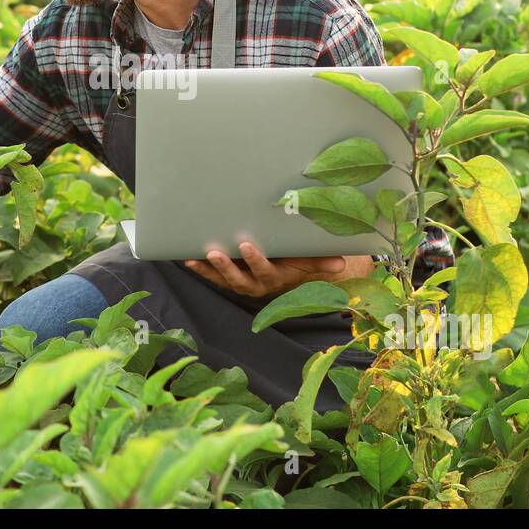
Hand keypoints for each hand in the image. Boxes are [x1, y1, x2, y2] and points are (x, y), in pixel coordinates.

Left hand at [183, 242, 370, 297]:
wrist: (287, 273)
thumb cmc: (298, 262)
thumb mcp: (310, 262)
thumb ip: (322, 261)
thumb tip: (341, 263)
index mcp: (274, 278)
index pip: (264, 270)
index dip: (255, 260)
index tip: (247, 245)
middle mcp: (255, 284)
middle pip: (238, 279)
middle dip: (226, 267)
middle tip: (214, 252)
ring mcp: (240, 282)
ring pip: (222, 279)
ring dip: (208, 269)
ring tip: (195, 257)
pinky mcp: (228, 279)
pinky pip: (212, 276)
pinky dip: (200, 269)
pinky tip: (187, 259)